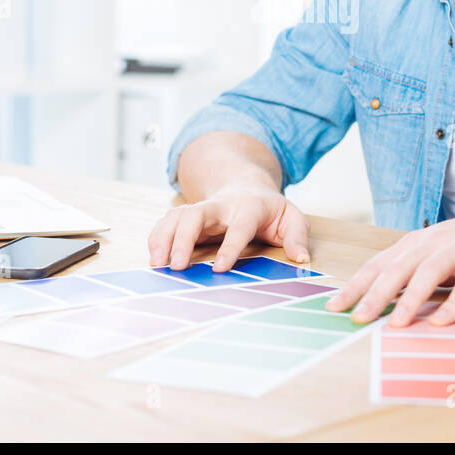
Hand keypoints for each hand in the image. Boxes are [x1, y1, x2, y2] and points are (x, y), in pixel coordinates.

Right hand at [147, 184, 310, 270]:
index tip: (219, 268)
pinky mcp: (188, 216)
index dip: (230, 246)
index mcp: (249, 207)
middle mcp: (221, 206)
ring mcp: (202, 209)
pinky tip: (153, 257)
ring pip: (177, 216)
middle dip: (184, 239)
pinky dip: (156, 237)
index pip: (239, 226)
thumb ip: (297, 235)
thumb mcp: (292, 218)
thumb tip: (301, 258)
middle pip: (197, 215)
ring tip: (157, 264)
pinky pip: (166, 221)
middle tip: (177, 266)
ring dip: (164, 238)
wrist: (246, 187)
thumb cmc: (270, 210)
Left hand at [325, 202, 454, 326]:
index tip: (333, 306)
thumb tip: (381, 300)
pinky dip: (454, 303)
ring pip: (427, 273)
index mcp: (416, 243)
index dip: (355, 284)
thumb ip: (412, 272)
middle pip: (397, 268)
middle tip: (355, 317)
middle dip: (373, 294)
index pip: (378, 264)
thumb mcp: (437, 253)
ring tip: (395, 324)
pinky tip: (442, 321)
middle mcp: (433, 243)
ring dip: (410, 299)